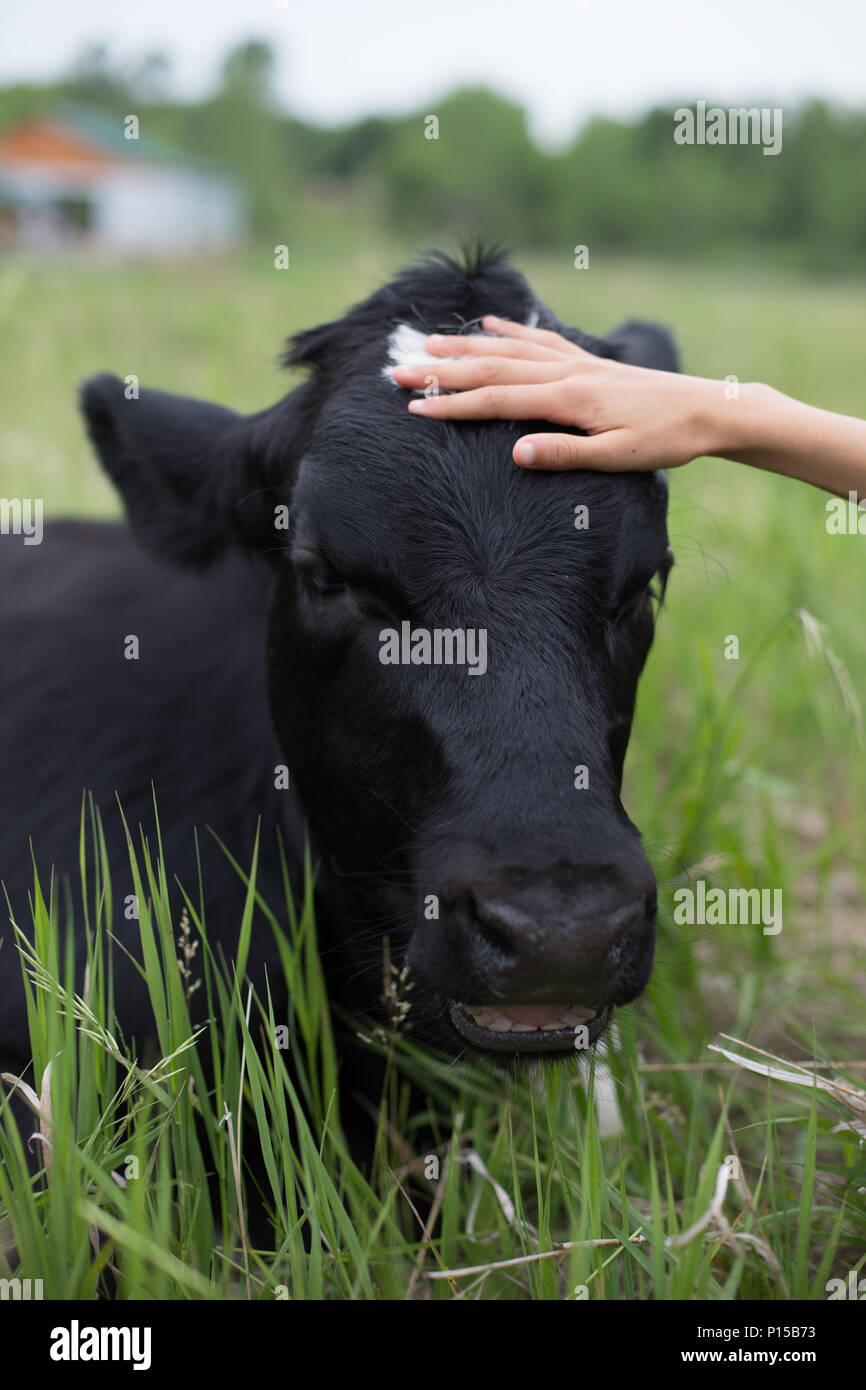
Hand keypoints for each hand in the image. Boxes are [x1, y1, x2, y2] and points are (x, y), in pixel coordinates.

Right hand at [392, 314, 724, 470]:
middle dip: (442, 371)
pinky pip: (539, 341)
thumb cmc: (665, 440)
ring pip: (509, 349)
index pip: (497, 402)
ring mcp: (575, 363)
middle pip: (491, 370)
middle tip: (398, 371)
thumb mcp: (618, 458)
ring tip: (427, 344)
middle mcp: (566, 373)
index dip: (453, 404)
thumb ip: (566, 455)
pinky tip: (488, 324)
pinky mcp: (587, 362)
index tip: (415, 405)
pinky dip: (510, 331)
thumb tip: (516, 453)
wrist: (708, 409)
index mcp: (568, 400)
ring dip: (465, 347)